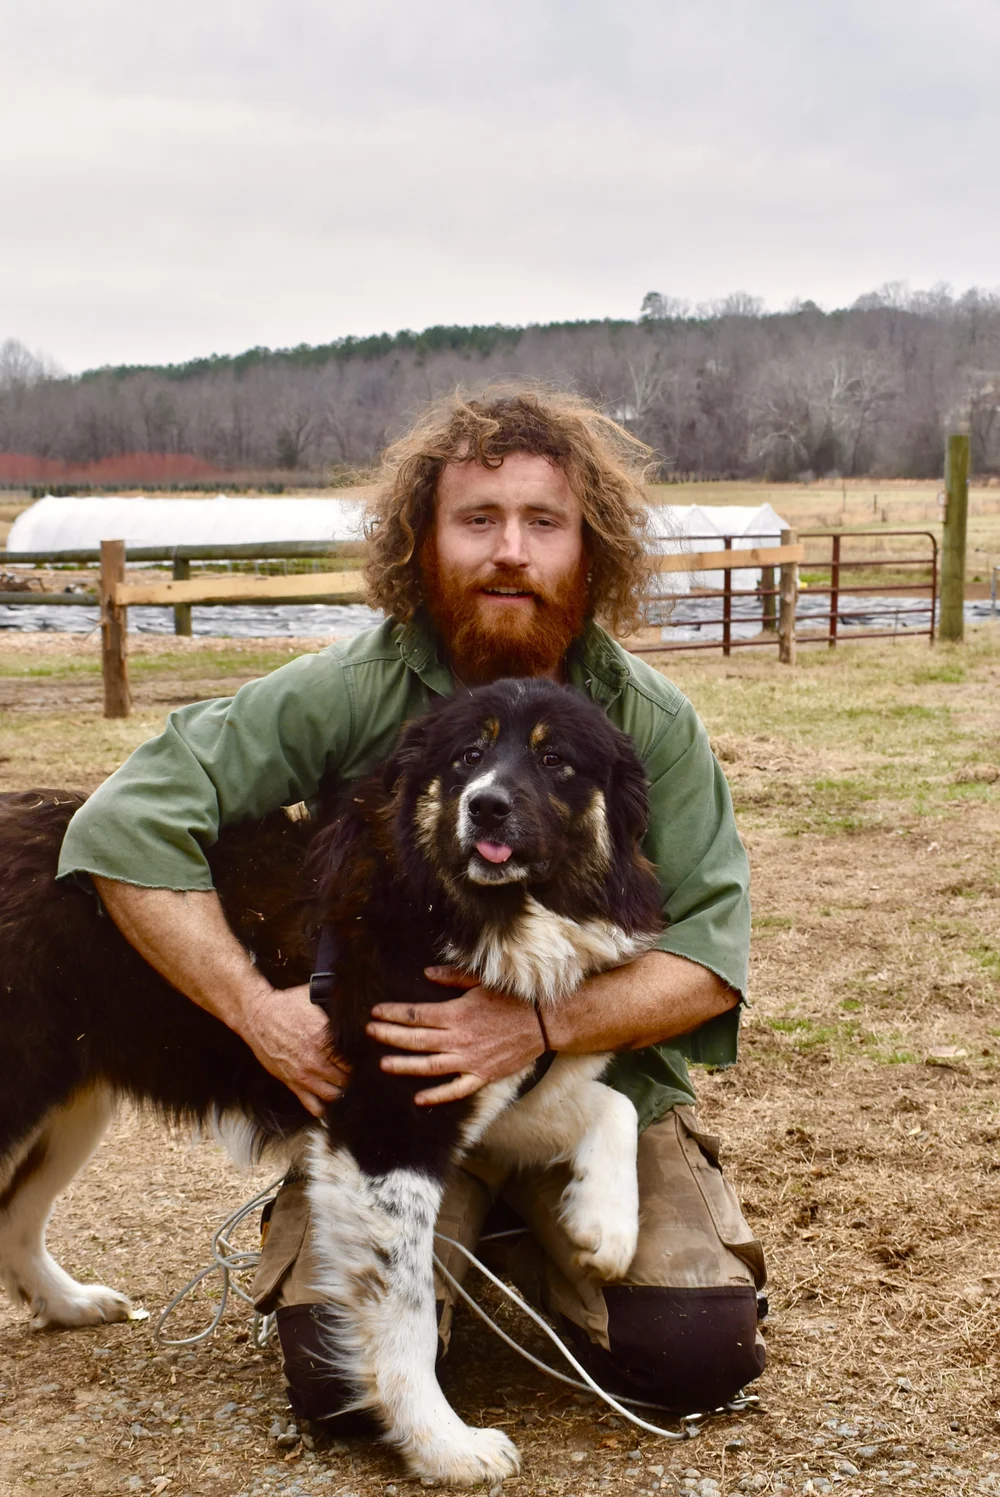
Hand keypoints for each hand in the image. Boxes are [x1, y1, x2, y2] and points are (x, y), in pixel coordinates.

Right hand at [241, 983, 349, 1117]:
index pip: (352, 1061)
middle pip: (345, 1080)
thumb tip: (351, 1001)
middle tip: (353, 1071)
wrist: (256, 1017)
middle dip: (352, 1076)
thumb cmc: (286, 1005)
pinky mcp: (290, 1082)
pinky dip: (322, 1106)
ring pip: (332, 1095)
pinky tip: (326, 1098)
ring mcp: (303, 1075)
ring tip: (341, 1082)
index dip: (360, 1060)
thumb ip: (334, 1005)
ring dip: (340, 1090)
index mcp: (324, 1041)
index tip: (360, 1057)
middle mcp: (315, 1061)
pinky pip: (312, 1105)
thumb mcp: (314, 999)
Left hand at [366, 965, 544, 1105]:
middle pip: (415, 1039)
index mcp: (456, 1013)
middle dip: (389, 1036)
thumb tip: (427, 974)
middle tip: (370, 1032)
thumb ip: (452, 978)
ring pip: (429, 1066)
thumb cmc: (512, 999)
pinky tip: (419, 1099)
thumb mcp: (481, 982)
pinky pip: (455, 1089)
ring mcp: (469, 1060)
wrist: (543, 1022)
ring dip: (404, 1065)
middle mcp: (458, 1039)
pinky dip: (437, 1096)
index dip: (393, 1014)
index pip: (415, 1015)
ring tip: (383, 1064)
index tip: (375, 1013)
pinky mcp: (482, 1076)